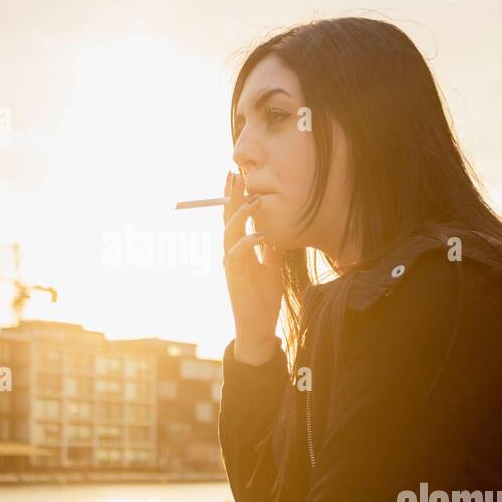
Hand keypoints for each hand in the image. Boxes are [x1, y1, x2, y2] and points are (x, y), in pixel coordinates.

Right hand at [222, 170, 282, 363]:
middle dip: (231, 196)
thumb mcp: (272, 268)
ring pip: (229, 233)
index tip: (238, 176)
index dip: (235, 198)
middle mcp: (231, 254)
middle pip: (227, 219)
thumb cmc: (263, 299)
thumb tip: (274, 231)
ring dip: (241, 215)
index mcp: (239, 250)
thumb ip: (270, 250)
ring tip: (254, 198)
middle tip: (235, 174)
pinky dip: (248, 243)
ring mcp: (231, 265)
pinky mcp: (235, 278)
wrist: (257, 327)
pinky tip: (261, 234)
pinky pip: (238, 255)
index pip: (235, 218)